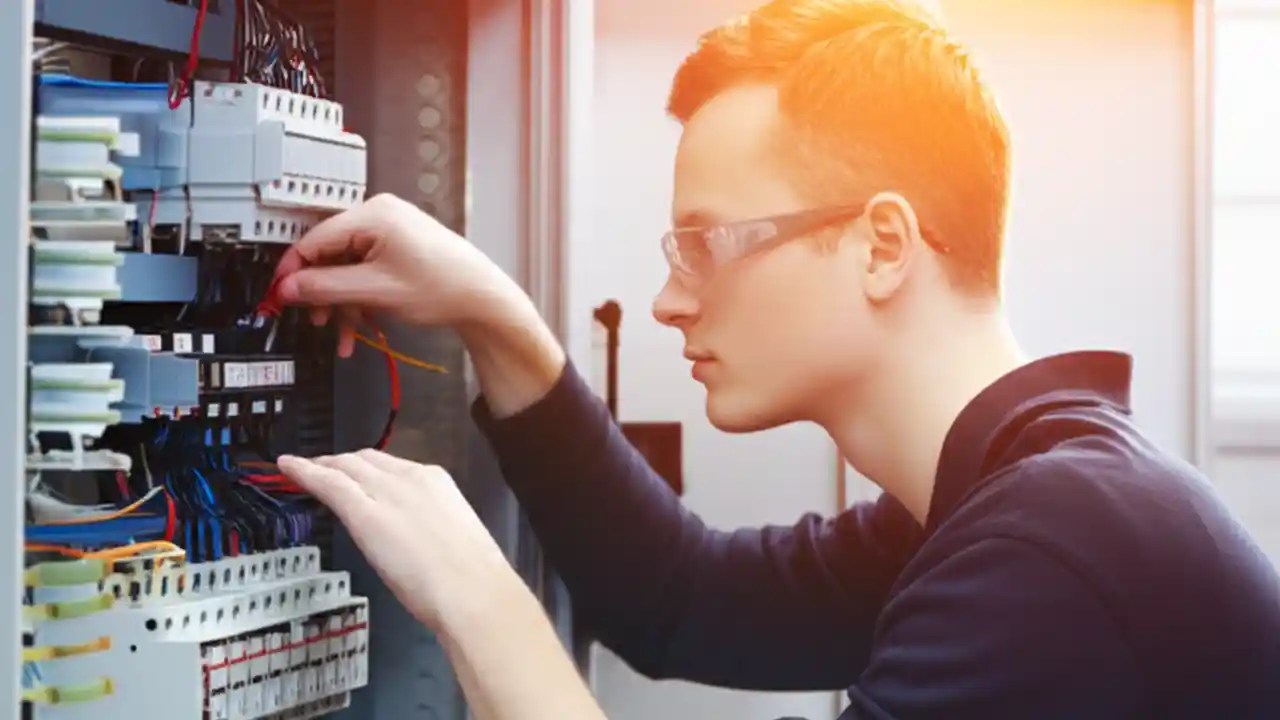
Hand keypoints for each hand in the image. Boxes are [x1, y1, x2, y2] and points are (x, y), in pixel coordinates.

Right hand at [274, 193, 527, 356]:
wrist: (483, 298)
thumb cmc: (444, 287)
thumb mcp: (375, 291)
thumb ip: (326, 288)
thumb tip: (289, 288)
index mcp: (373, 215)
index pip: (314, 239)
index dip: (293, 271)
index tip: (281, 295)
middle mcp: (379, 216)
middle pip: (330, 256)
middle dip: (324, 294)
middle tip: (318, 321)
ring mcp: (389, 231)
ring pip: (346, 269)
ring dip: (343, 303)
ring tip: (347, 333)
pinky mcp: (396, 248)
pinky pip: (364, 271)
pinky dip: (360, 298)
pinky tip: (362, 325)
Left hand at [281, 450, 606, 719]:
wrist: (472, 590)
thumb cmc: (471, 578)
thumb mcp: (454, 538)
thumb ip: (430, 529)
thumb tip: (419, 539)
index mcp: (437, 482)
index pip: (392, 466)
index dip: (368, 469)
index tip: (355, 474)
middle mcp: (411, 477)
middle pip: (366, 460)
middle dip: (342, 463)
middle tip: (322, 469)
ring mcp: (386, 492)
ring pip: (345, 467)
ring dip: (322, 465)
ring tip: (302, 468)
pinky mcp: (364, 513)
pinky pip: (329, 484)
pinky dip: (304, 472)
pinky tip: (287, 467)